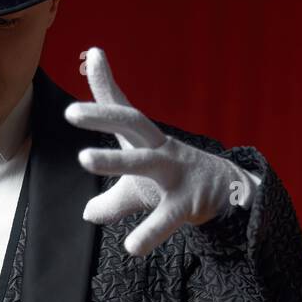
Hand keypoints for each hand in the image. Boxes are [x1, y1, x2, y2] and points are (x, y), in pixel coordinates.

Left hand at [64, 47, 254, 256]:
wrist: (230, 197)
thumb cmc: (173, 185)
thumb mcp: (139, 188)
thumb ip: (110, 198)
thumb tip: (86, 214)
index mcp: (147, 141)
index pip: (123, 110)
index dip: (106, 84)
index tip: (93, 53)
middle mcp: (160, 150)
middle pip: (133, 124)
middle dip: (103, 116)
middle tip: (71, 111)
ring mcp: (175, 174)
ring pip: (144, 163)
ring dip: (114, 160)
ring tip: (83, 158)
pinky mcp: (187, 203)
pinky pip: (166, 218)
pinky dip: (149, 233)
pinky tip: (131, 248)